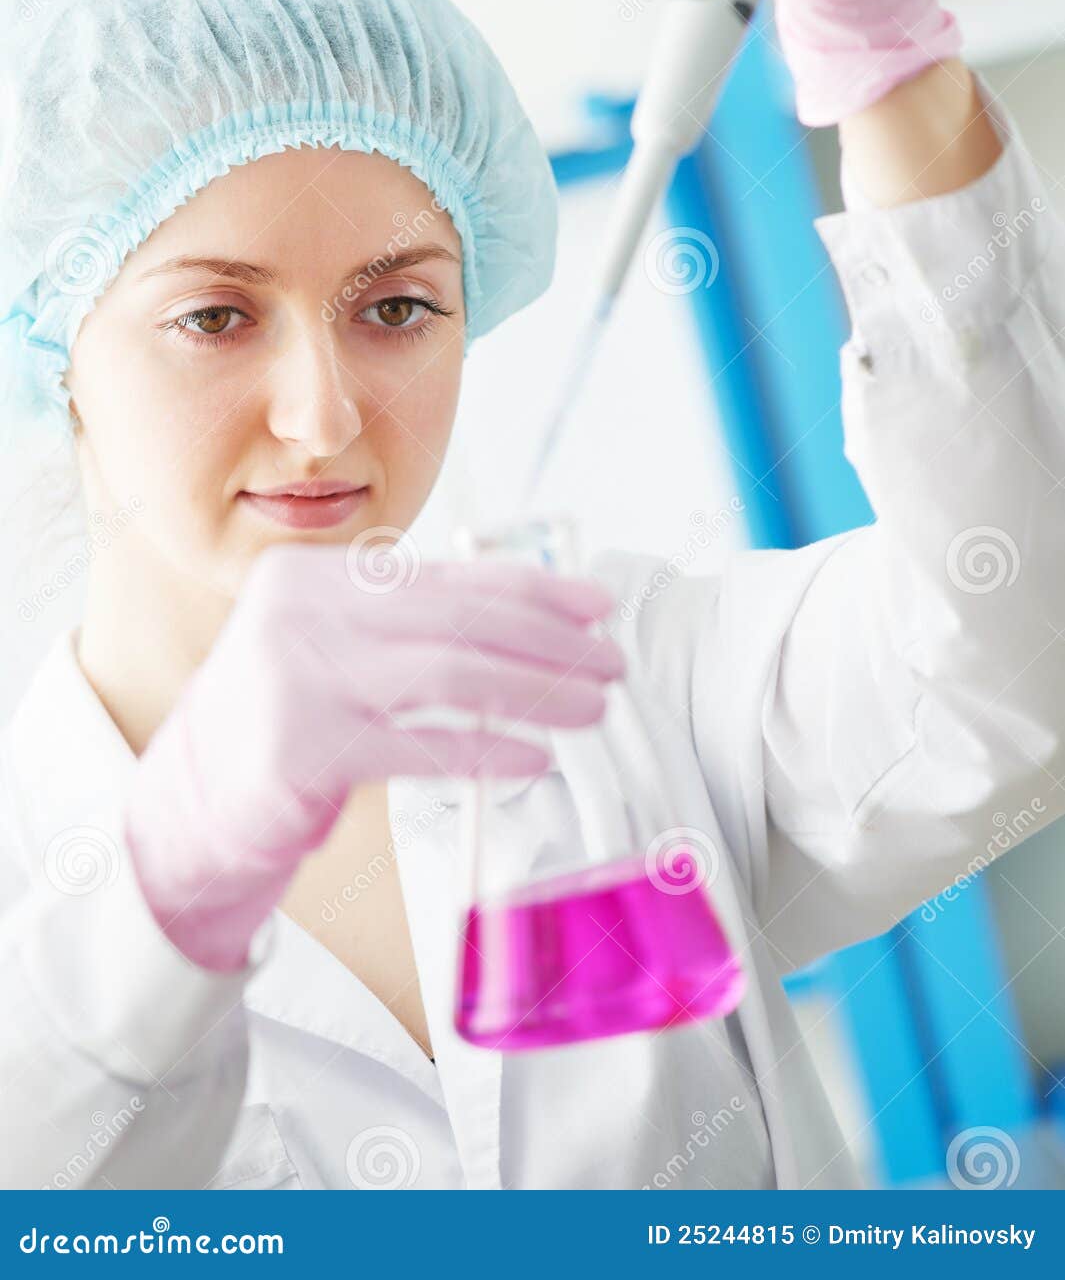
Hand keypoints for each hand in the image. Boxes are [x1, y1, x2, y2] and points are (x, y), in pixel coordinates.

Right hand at [125, 543, 624, 972]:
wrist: (187, 805)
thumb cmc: (282, 724)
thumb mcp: (332, 649)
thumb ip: (408, 624)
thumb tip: (532, 617)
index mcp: (314, 575)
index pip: (447, 573)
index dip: (533, 586)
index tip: (595, 604)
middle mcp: (300, 610)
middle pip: (458, 616)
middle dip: (550, 639)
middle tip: (610, 662)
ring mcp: (298, 675)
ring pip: (450, 671)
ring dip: (537, 690)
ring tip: (591, 708)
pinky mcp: (303, 746)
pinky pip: (422, 744)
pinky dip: (489, 749)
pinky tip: (535, 758)